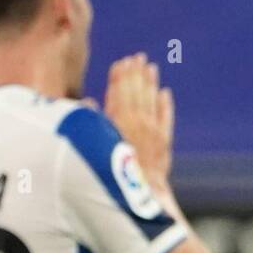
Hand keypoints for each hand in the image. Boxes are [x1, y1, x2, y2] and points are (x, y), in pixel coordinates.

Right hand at [102, 52, 173, 187]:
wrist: (136, 194)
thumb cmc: (109, 172)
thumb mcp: (94, 145)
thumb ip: (92, 121)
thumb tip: (87, 103)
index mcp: (119, 120)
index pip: (119, 91)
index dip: (120, 76)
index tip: (121, 62)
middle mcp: (137, 121)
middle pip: (136, 91)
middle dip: (136, 73)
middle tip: (137, 57)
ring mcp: (153, 130)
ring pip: (151, 99)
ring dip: (150, 83)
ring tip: (151, 67)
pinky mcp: (164, 141)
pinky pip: (165, 117)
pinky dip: (165, 104)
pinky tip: (165, 93)